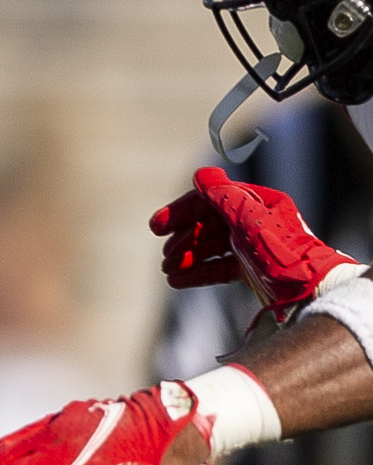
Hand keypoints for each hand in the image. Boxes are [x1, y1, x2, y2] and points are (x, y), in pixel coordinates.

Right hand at [153, 165, 362, 311]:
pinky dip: (197, 273)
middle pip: (207, 224)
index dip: (182, 211)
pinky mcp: (250, 269)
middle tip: (164, 254)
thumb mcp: (249, 220)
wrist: (306, 289)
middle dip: (183, 238)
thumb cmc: (282, 252)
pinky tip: (177, 280)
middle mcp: (253, 222)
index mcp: (257, 203)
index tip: (157, 226)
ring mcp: (251, 246)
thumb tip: (201, 174)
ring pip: (210, 247)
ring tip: (167, 269)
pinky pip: (217, 267)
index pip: (211, 200)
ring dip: (186, 257)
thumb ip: (223, 196)